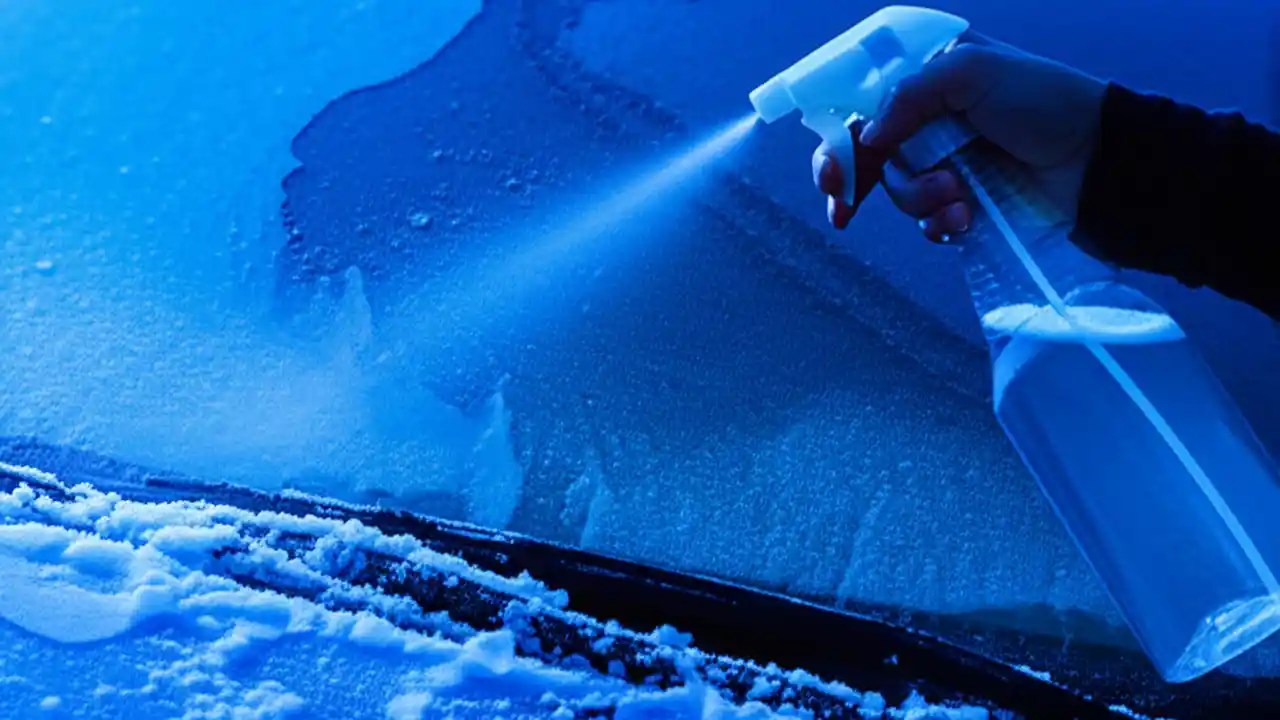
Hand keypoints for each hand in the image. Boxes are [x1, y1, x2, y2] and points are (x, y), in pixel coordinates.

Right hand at [812, 33, 1106, 242]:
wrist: (1100, 162)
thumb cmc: (1044, 101)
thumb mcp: (972, 70)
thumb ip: (907, 94)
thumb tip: (866, 138)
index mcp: (930, 77)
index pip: (862, 104)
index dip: (838, 137)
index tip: (832, 173)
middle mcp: (932, 120)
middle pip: (869, 154)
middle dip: (856, 181)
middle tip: (844, 205)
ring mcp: (948, 164)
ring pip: (899, 192)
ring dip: (920, 199)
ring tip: (958, 197)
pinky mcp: (966, 205)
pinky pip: (928, 223)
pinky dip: (940, 223)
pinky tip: (967, 219)